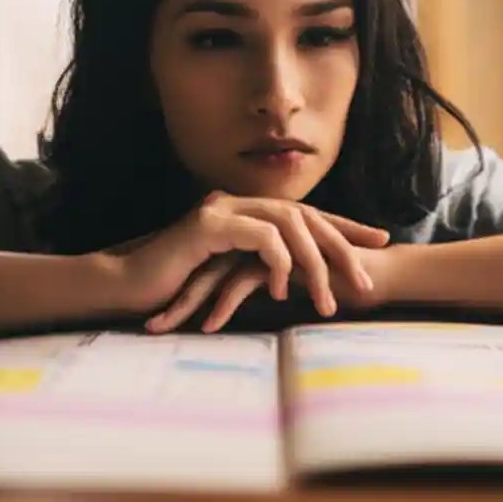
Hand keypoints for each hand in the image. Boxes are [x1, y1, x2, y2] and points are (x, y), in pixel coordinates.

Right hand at [110, 191, 388, 323]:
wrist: (124, 286)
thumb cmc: (169, 287)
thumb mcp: (222, 275)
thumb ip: (254, 267)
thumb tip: (297, 280)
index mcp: (243, 212)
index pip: (303, 214)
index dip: (343, 227)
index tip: (378, 242)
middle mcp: (236, 202)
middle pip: (305, 215)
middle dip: (342, 245)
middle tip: (365, 281)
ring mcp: (222, 210)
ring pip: (288, 224)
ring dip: (314, 263)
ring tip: (327, 300)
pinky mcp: (208, 226)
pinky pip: (260, 236)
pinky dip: (278, 261)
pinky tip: (283, 289)